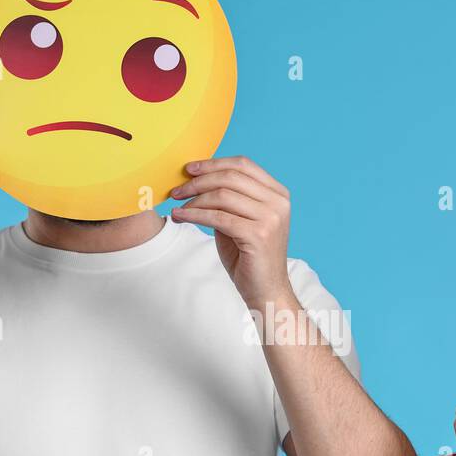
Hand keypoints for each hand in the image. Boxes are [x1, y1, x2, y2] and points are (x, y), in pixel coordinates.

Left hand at [169, 156, 290, 307]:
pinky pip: (218, 217)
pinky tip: (180, 217)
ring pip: (222, 195)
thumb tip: (198, 180)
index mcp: (278, 194)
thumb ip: (229, 200)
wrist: (266, 291)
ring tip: (177, 206)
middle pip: (231, 177)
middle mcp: (278, 202)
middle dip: (199, 181)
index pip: (243, 165)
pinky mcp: (258, 235)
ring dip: (194, 199)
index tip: (189, 169)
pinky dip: (194, 215)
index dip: (213, 163)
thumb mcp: (241, 221)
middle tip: (177, 190)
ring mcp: (271, 218)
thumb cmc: (250, 257)